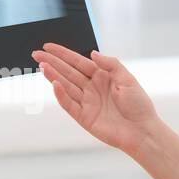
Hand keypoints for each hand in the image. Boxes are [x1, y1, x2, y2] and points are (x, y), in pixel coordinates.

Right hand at [31, 43, 158, 153]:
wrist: (142, 131)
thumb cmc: (139, 105)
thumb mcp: (127, 79)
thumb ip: (110, 64)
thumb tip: (92, 53)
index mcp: (102, 77)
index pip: (78, 62)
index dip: (63, 54)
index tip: (48, 47)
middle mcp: (92, 88)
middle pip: (68, 72)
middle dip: (52, 62)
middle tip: (36, 54)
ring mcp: (87, 102)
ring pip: (66, 86)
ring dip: (53, 76)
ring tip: (42, 66)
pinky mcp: (84, 117)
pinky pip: (69, 104)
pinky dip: (61, 95)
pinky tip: (54, 84)